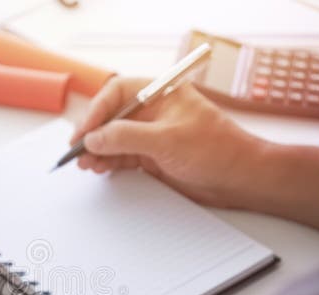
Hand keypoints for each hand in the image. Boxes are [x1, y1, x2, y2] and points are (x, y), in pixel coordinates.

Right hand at [72, 78, 264, 207]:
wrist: (240, 178)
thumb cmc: (217, 150)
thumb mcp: (166, 140)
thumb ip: (126, 137)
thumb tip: (95, 138)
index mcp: (160, 93)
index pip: (117, 93)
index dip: (97, 111)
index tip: (85, 132)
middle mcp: (154, 111)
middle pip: (111, 117)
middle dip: (94, 134)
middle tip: (78, 151)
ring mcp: (152, 134)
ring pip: (114, 139)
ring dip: (98, 151)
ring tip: (86, 164)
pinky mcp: (153, 156)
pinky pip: (122, 155)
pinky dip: (108, 161)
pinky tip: (99, 167)